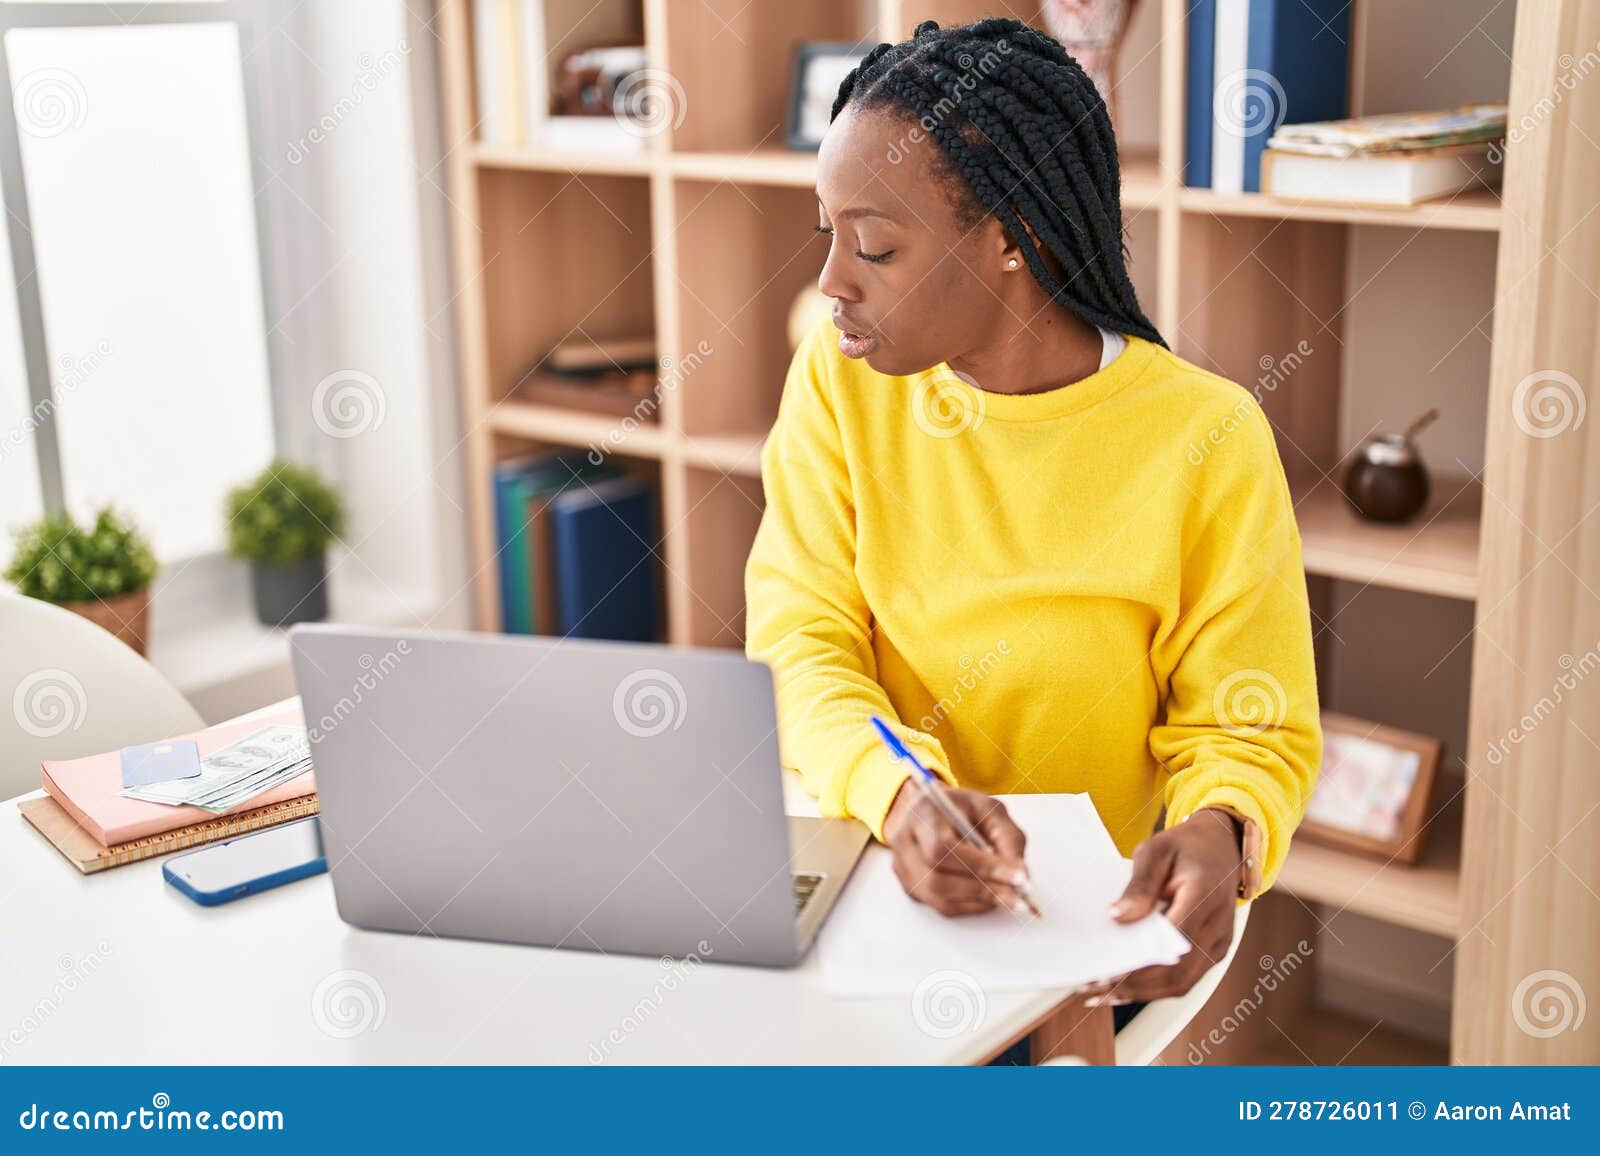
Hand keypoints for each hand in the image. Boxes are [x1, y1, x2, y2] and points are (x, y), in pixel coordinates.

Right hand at [882, 777, 1030, 915]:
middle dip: (982, 889)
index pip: (944, 848)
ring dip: (977, 901)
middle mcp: (904, 840)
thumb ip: (1007, 837)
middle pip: (937, 878)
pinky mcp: (909, 885)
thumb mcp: (989, 809)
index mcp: (922, 812)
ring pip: (937, 897)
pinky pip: (939, 906)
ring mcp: (902, 866)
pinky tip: (987, 898)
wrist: (930, 811)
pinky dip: (969, 906)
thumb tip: (1020, 874)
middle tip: (1017, 895)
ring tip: (1006, 897)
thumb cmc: (960, 809)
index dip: (982, 867)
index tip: (1018, 878)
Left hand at [1084, 808, 1242, 1004]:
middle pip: (1176, 970)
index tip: (1106, 972)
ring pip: (1181, 982)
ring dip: (1141, 993)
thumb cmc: (1186, 847)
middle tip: (1093, 988)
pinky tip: (1126, 989)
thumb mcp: (1156, 851)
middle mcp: (1218, 925)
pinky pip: (1185, 978)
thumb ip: (1139, 885)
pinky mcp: (1214, 952)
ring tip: (1102, 994)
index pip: (1172, 939)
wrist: (1221, 847)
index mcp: (1205, 895)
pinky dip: (1155, 988)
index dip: (1140, 962)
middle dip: (1133, 985)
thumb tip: (1118, 917)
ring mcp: (1220, 942)